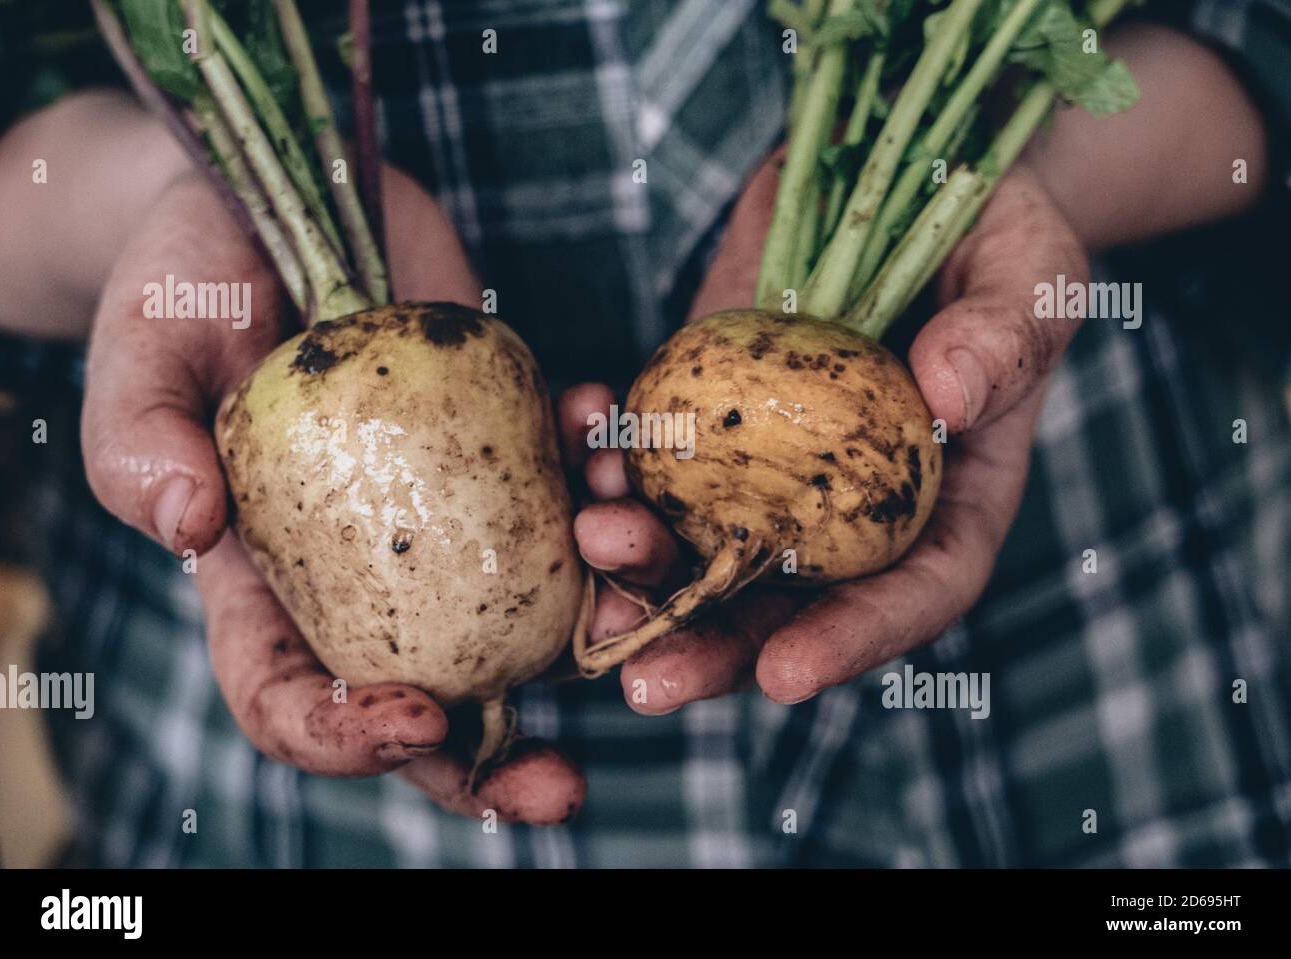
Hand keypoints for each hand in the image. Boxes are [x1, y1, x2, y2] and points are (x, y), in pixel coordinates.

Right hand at [82, 168, 584, 823]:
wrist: (283, 204)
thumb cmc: (190, 282)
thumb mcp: (144, 349)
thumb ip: (136, 440)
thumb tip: (185, 525)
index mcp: (266, 582)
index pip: (294, 699)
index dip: (349, 737)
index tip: (416, 717)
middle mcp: (367, 572)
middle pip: (430, 695)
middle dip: (494, 760)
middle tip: (559, 787)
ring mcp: (450, 516)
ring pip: (529, 607)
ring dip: (593, 606)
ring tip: (627, 569)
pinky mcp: (507, 451)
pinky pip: (570, 490)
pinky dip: (602, 476)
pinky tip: (607, 436)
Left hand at [567, 159, 1087, 709]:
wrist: (905, 176)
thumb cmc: (994, 235)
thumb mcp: (1027, 275)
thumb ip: (1004, 336)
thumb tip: (953, 397)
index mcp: (946, 501)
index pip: (911, 596)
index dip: (850, 643)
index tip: (784, 674)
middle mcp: (851, 503)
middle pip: (785, 604)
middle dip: (713, 646)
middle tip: (647, 679)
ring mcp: (771, 462)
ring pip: (700, 545)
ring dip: (640, 564)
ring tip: (591, 542)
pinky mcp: (709, 411)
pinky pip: (653, 456)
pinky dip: (611, 460)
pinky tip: (582, 447)